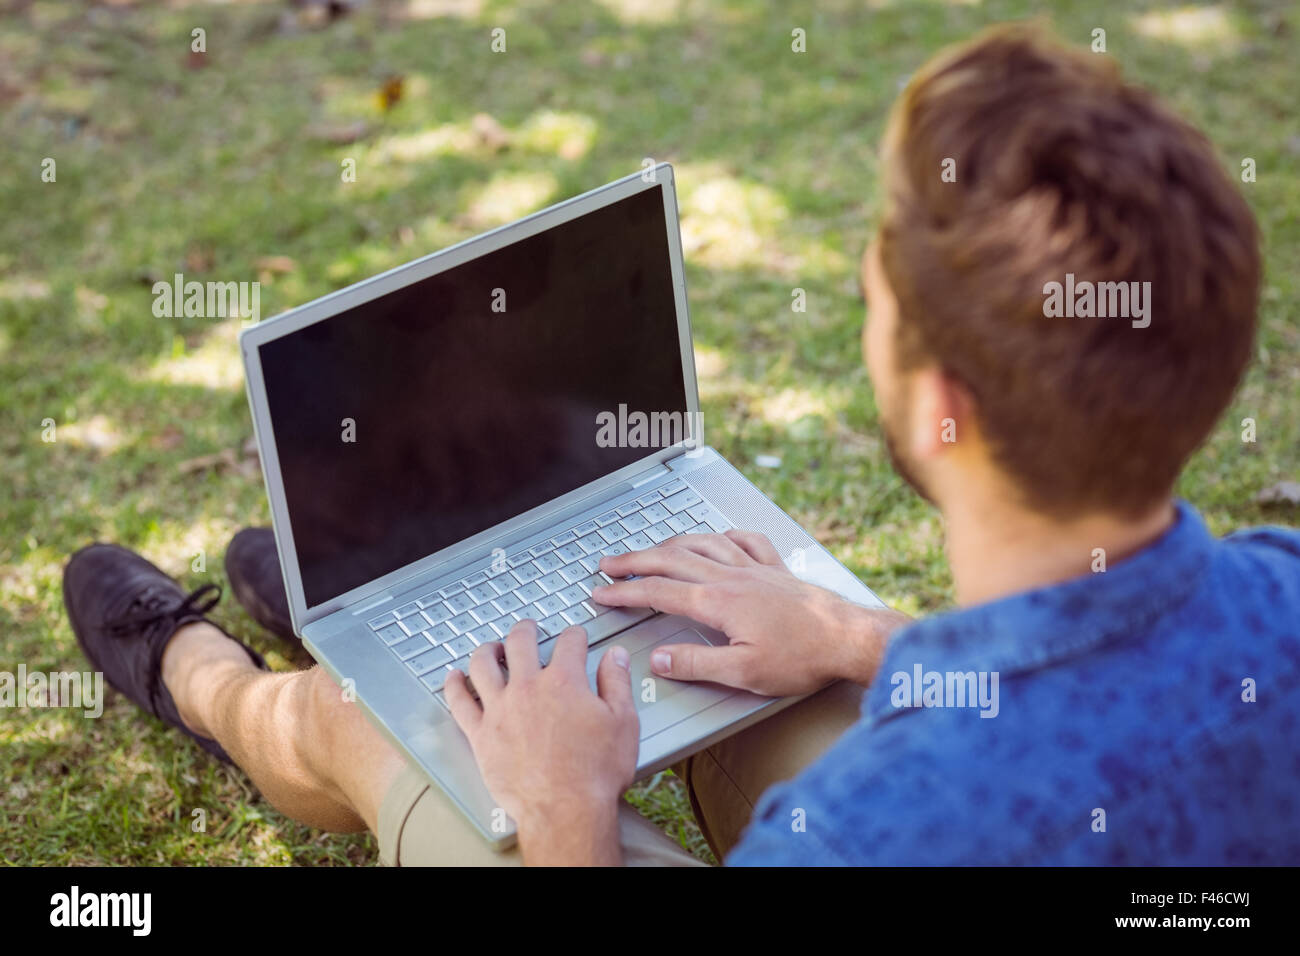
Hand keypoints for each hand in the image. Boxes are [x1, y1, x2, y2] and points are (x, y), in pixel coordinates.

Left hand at [444, 621, 638, 864]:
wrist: (565, 810)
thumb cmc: (595, 773)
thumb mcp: (623, 722)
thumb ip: (617, 683)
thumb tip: (615, 657)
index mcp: (564, 681)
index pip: (568, 642)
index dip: (574, 636)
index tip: (575, 638)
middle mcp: (528, 688)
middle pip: (520, 642)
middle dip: (526, 630)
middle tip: (529, 629)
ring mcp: (500, 710)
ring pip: (483, 665)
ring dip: (487, 650)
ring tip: (491, 647)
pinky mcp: (481, 735)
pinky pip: (458, 703)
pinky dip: (453, 686)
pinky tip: (453, 678)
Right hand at [592, 530, 909, 696]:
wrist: (849, 639)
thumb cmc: (803, 657)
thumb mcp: (743, 673)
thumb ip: (695, 663)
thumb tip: (659, 659)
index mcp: (719, 601)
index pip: (658, 592)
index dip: (624, 593)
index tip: (601, 594)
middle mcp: (733, 576)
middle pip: (671, 559)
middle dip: (635, 560)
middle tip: (609, 564)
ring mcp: (755, 568)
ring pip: (702, 542)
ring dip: (670, 543)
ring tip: (651, 549)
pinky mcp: (776, 569)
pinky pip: (744, 540)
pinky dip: (723, 535)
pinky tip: (718, 536)